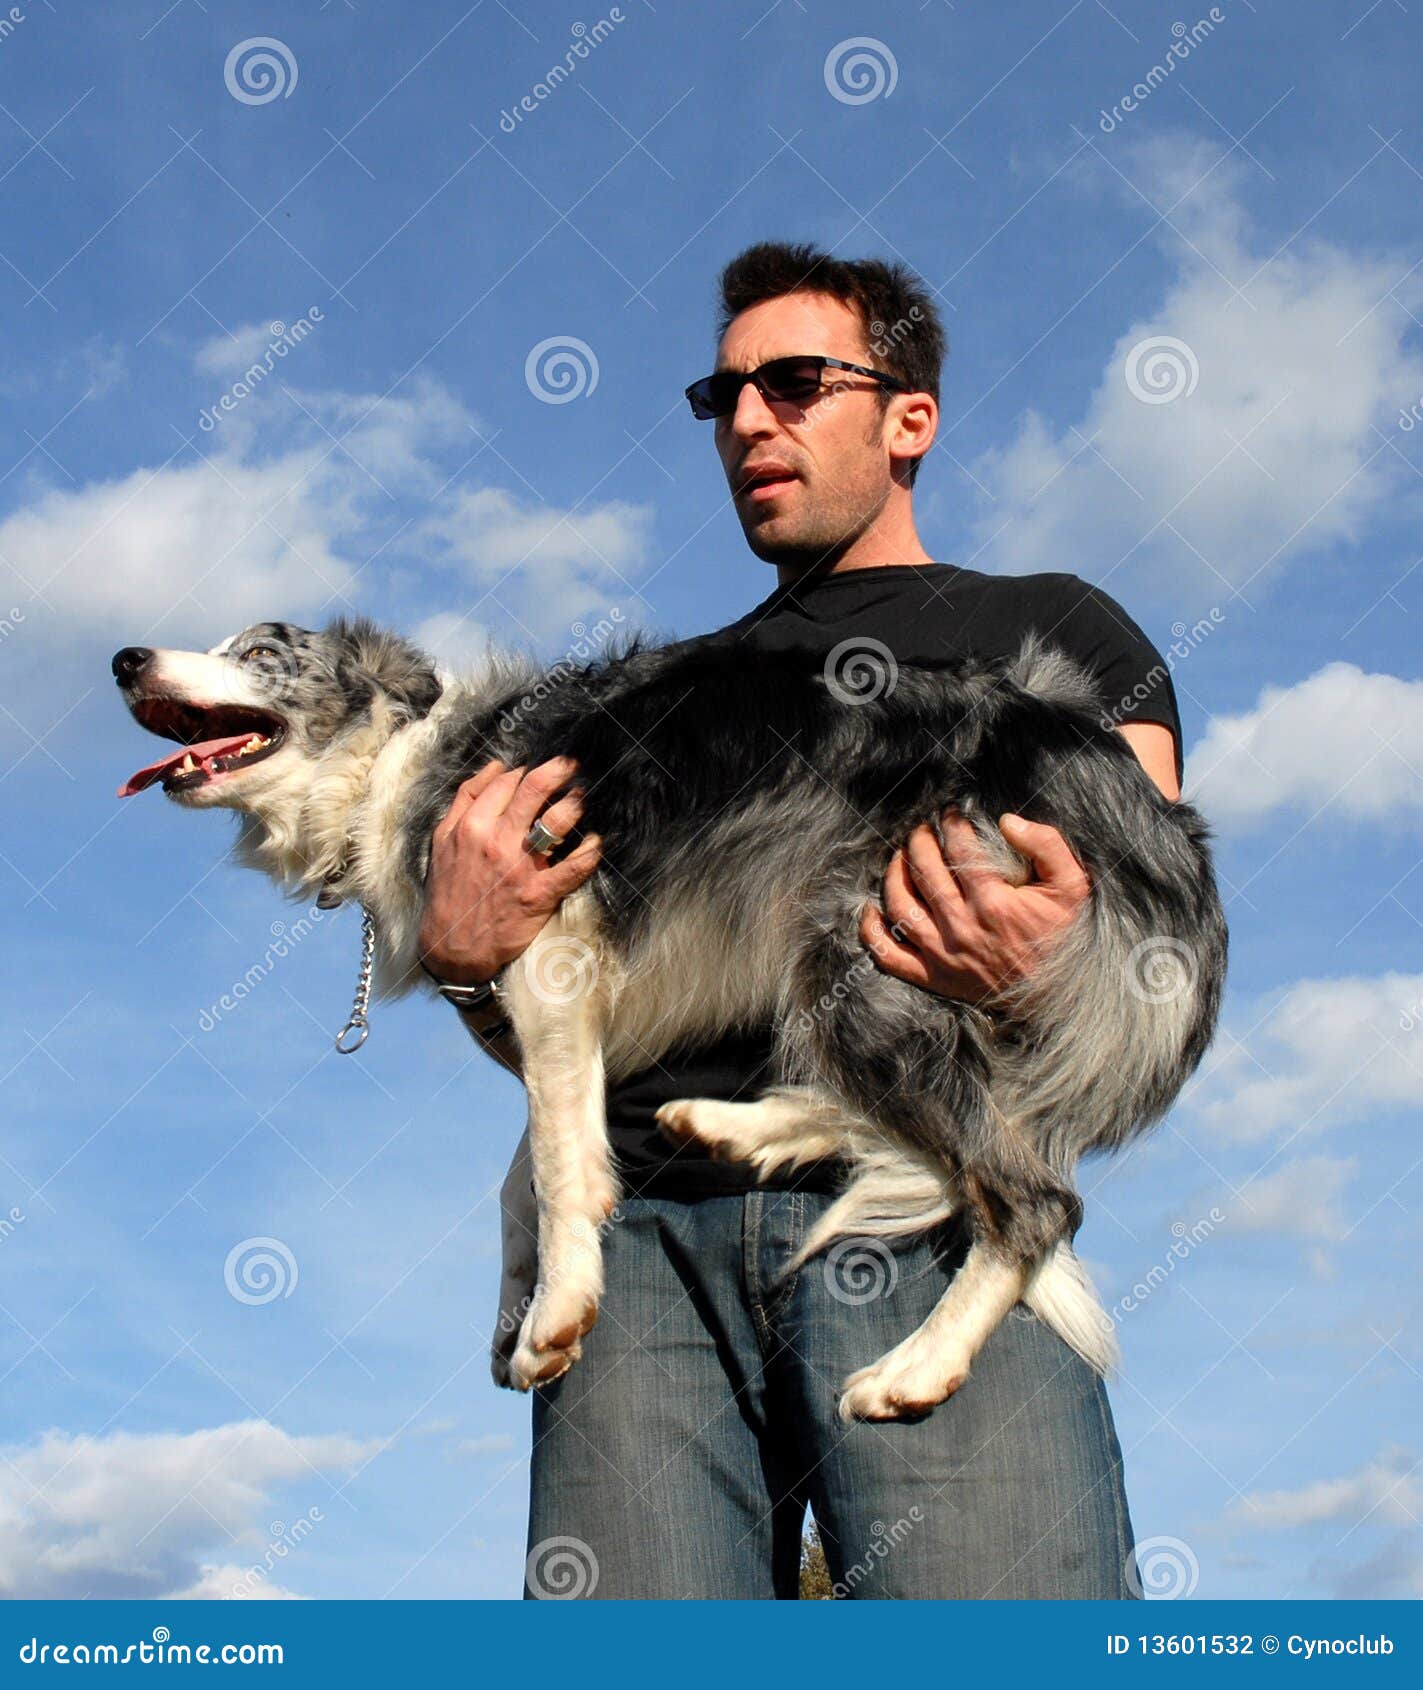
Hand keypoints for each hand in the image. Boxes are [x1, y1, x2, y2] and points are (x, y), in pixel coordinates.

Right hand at [417, 757, 601, 985]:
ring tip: (581, 799)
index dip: (527, 770)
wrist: (452, 946)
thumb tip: (495, 767)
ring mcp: (519, 867)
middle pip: (535, 789)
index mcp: (471, 825)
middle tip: (572, 766)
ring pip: (556, 820)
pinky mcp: (539, 894)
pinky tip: (595, 842)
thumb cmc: (450, 890)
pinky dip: (590, 851)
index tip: (540, 769)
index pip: (507, 781)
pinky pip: (575, 867)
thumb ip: (465, 800)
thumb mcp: (442, 840)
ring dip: (575, 804)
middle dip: (560, 770)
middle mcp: (495, 841)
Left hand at [859, 811, 1089, 1003]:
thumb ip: (1046, 846)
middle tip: (922, 830)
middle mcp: (962, 928)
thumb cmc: (1064, 936)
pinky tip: (871, 908)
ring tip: (900, 856)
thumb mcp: (1072, 886)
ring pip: (900, 906)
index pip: (959, 851)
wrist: (1059, 994)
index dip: (951, 825)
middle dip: (919, 841)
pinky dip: (873, 933)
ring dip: (894, 874)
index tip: (951, 816)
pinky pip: (889, 956)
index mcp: (993, 904)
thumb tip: (1006, 821)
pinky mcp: (933, 977)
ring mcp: (943, 955)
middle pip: (924, 872)